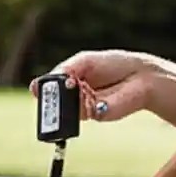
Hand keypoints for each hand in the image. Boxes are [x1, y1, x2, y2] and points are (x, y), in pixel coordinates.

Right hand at [30, 50, 156, 122]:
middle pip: (53, 100)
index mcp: (69, 80)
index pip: (49, 86)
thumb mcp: (84, 61)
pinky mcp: (95, 115)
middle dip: (51, 97)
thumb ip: (65, 70)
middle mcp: (74, 95)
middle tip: (49, 93)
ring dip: (69, 99)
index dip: (42, 88)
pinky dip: (83, 103)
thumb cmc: (113, 64)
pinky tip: (90, 96)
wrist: (138, 76)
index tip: (37, 88)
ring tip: (80, 87)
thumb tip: (43, 83)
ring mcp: (83, 106)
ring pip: (66, 108)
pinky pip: (82, 112)